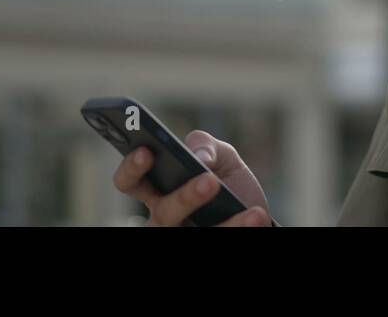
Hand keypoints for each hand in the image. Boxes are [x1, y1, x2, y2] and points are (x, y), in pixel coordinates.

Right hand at [113, 130, 271, 226]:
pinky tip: (255, 214)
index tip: (146, 152)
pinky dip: (237, 226)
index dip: (132, 169)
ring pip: (182, 231)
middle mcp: (166, 217)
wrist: (256, 214)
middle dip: (183, 197)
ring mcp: (184, 232)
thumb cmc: (230, 183)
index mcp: (159, 190)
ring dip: (205, 212)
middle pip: (162, 214)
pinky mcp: (208, 242)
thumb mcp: (223, 156)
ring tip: (226, 192)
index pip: (131, 183)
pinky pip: (218, 235)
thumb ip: (207, 145)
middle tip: (209, 180)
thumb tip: (200, 158)